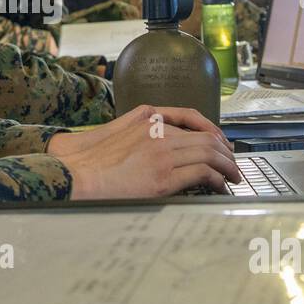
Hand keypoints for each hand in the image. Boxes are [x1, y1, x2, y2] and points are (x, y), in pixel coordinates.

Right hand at [48, 105, 241, 198]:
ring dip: (227, 165)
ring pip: (210, 152)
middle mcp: (156, 129)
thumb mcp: (107, 131)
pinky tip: (219, 186)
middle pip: (206, 135)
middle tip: (232, 163)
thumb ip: (129, 131)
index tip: (219, 142)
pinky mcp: (164, 176)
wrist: (70, 177)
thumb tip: (141, 147)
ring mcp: (162, 151)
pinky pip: (204, 172)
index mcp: (144, 116)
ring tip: (232, 177)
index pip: (190, 117)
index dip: (211, 131)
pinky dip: (218, 179)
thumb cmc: (80, 161)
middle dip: (225, 150)